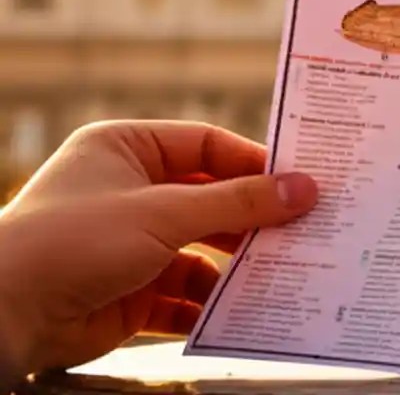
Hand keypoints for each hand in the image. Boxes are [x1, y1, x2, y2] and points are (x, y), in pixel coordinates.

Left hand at [0, 121, 316, 382]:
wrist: (4, 314)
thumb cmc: (72, 241)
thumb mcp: (164, 212)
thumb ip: (239, 203)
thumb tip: (305, 189)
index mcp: (127, 148)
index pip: (208, 146)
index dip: (255, 164)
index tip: (303, 182)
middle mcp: (130, 191)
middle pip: (211, 200)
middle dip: (253, 220)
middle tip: (307, 229)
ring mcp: (131, 243)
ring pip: (203, 250)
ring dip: (238, 265)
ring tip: (286, 271)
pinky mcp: (132, 291)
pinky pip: (186, 293)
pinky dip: (212, 303)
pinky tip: (245, 309)